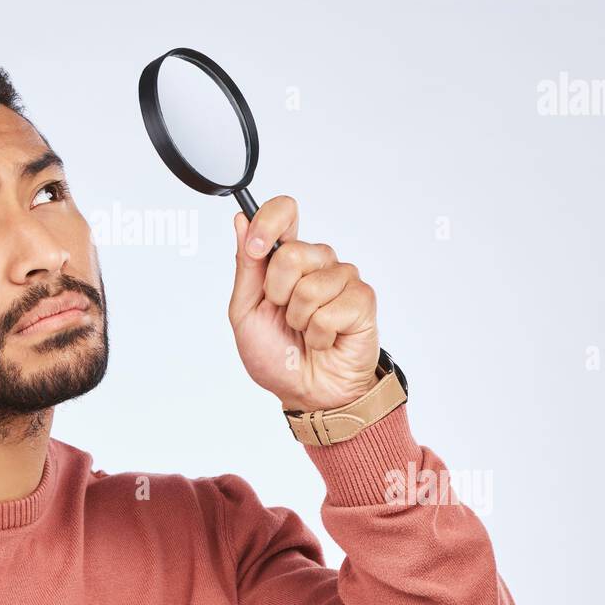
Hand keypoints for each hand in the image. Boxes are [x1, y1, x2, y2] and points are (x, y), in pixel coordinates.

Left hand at [229, 197, 380, 412]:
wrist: (306, 393)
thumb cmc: (277, 355)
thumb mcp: (245, 312)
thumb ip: (246, 267)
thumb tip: (241, 221)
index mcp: (285, 259)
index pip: (284, 212)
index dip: (269, 221)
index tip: (256, 249)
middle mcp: (317, 262)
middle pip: (293, 252)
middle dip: (278, 294)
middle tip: (284, 315)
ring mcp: (343, 279)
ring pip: (311, 285)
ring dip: (300, 320)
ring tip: (305, 332)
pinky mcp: (363, 300)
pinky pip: (331, 311)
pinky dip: (320, 335)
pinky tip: (325, 340)